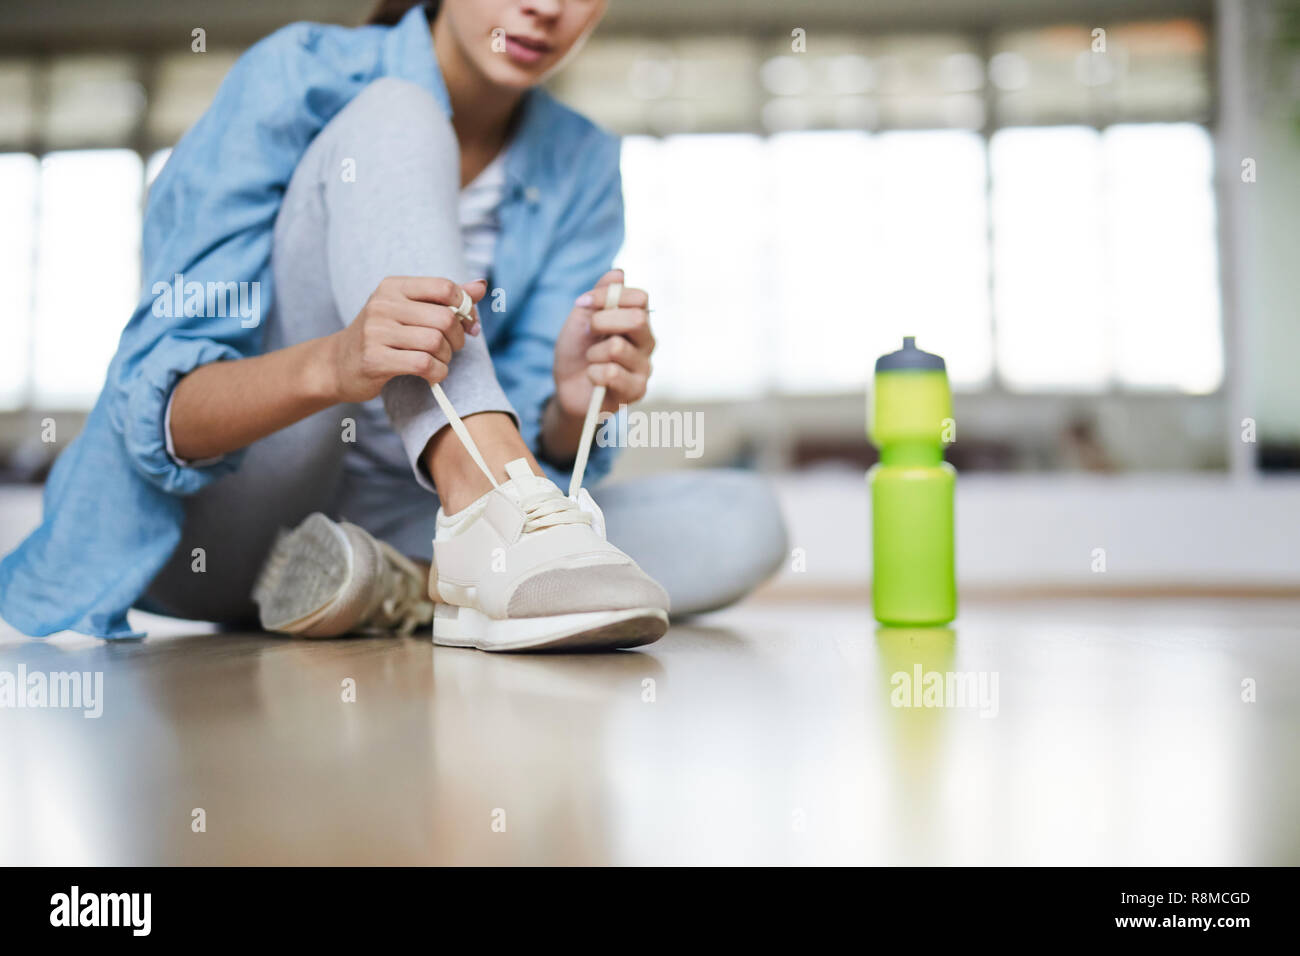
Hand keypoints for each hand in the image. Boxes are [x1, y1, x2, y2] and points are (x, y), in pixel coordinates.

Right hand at [326, 276, 485, 402]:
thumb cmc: (382, 336)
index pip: (444, 287)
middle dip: (457, 338)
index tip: (467, 324)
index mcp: (393, 286)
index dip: (465, 308)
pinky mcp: (375, 359)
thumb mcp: (409, 310)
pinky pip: (424, 364)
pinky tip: (431, 374)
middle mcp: (383, 304)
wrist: (338, 364)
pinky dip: (437, 372)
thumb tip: (481, 286)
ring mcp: (376, 331)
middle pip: (444, 318)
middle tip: (451, 348)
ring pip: (435, 342)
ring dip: (446, 357)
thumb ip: (446, 299)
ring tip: (437, 361)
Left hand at [552, 269, 654, 419]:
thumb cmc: (577, 352)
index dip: (609, 296)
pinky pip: (611, 373)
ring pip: (617, 347)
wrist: (566, 389)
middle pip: (637, 319)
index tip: (583, 303)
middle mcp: (646, 342)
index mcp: (637, 321)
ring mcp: (644, 367)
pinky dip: (593, 374)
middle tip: (589, 332)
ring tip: (591, 360)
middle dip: (602, 321)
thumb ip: (599, 296)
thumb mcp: (580, 319)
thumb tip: (618, 272)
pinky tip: (593, 378)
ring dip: (593, 353)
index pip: (640, 298)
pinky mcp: (637, 391)